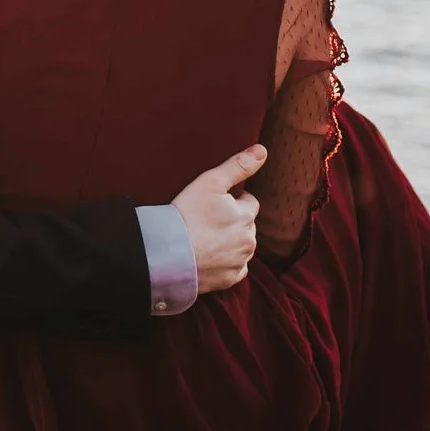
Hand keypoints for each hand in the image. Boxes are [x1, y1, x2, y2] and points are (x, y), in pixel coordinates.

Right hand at [175, 145, 263, 293]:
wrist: (167, 254)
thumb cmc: (186, 214)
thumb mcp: (210, 182)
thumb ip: (238, 166)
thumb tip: (262, 150)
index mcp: (246, 216)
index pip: (249, 203)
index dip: (232, 201)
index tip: (213, 204)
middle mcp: (249, 240)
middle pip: (246, 226)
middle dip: (232, 223)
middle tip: (206, 222)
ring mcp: (240, 262)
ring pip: (241, 247)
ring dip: (230, 242)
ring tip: (204, 239)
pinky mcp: (229, 280)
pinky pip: (234, 269)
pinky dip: (225, 264)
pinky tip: (207, 257)